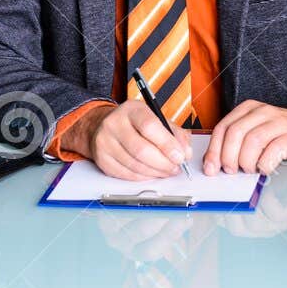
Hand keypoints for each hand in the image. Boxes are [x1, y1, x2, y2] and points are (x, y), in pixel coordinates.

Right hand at [65, 100, 191, 180]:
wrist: (105, 125)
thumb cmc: (135, 123)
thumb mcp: (156, 118)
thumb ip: (175, 134)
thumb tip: (185, 153)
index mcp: (131, 110)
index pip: (149, 126)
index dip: (167, 144)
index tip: (180, 156)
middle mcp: (114, 124)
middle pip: (141, 150)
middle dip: (163, 163)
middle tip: (175, 168)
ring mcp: (105, 142)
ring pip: (134, 165)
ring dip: (155, 172)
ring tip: (166, 171)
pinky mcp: (101, 159)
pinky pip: (126, 174)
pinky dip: (143, 177)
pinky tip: (151, 173)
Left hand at [204, 101, 286, 175]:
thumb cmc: (285, 134)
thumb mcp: (258, 131)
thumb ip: (238, 142)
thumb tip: (215, 163)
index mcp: (249, 109)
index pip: (223, 128)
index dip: (214, 150)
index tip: (211, 168)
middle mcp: (263, 112)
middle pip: (235, 133)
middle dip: (228, 157)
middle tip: (231, 171)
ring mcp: (280, 122)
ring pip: (252, 141)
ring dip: (246, 161)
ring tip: (249, 170)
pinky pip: (273, 150)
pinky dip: (264, 164)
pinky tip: (265, 168)